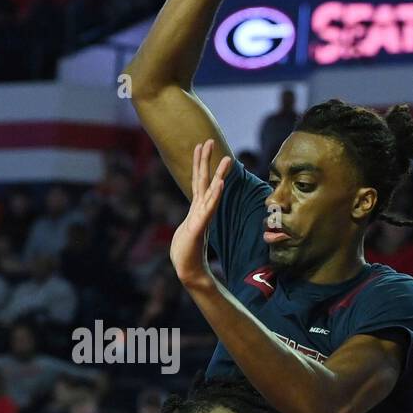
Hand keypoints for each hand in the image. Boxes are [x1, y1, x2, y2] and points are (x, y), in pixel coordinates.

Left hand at [170, 140, 229, 287]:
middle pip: (205, 180)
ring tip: (226, 159)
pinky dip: (214, 196)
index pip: (199, 181)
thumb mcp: (186, 230)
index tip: (200, 145)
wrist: (188, 271)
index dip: (199, 163)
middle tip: (209, 140)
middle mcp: (201, 210)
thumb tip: (195, 217)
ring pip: (211, 192)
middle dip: (206, 160)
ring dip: (219, 175)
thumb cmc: (185, 253)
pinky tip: (220, 185)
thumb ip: (193, 219)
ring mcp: (201, 218)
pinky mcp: (199, 228)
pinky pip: (208, 209)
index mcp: (196, 209)